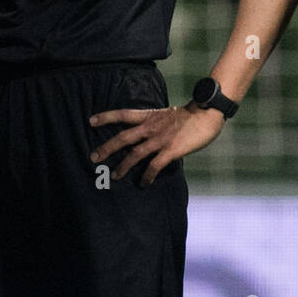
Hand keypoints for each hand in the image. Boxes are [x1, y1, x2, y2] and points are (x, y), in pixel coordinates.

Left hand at [89, 103, 223, 186]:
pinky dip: (147, 175)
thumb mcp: (167, 114)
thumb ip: (156, 124)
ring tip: (115, 176)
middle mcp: (150, 127)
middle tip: (93, 157)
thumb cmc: (191, 115)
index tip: (91, 121)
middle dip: (107, 148)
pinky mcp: (170, 150)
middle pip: (123, 137)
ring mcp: (160, 139)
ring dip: (123, 166)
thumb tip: (150, 136)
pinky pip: (154, 165)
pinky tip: (143, 183)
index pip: (123, 114)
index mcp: (149, 116)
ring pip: (135, 154)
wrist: (207, 113)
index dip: (106, 117)